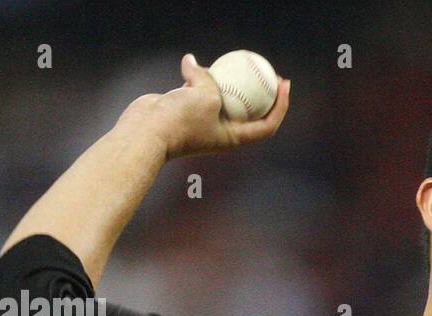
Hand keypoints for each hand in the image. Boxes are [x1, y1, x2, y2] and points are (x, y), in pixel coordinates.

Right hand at [112, 54, 289, 160]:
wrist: (146, 133)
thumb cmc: (180, 121)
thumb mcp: (205, 95)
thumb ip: (208, 78)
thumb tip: (192, 62)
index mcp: (233, 138)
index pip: (267, 125)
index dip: (281, 106)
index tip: (285, 85)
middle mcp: (221, 131)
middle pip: (249, 111)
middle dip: (261, 92)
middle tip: (267, 70)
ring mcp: (203, 120)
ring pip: (221, 97)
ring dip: (226, 80)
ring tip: (233, 61)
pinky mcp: (185, 111)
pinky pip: (198, 90)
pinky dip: (198, 76)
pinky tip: (192, 60)